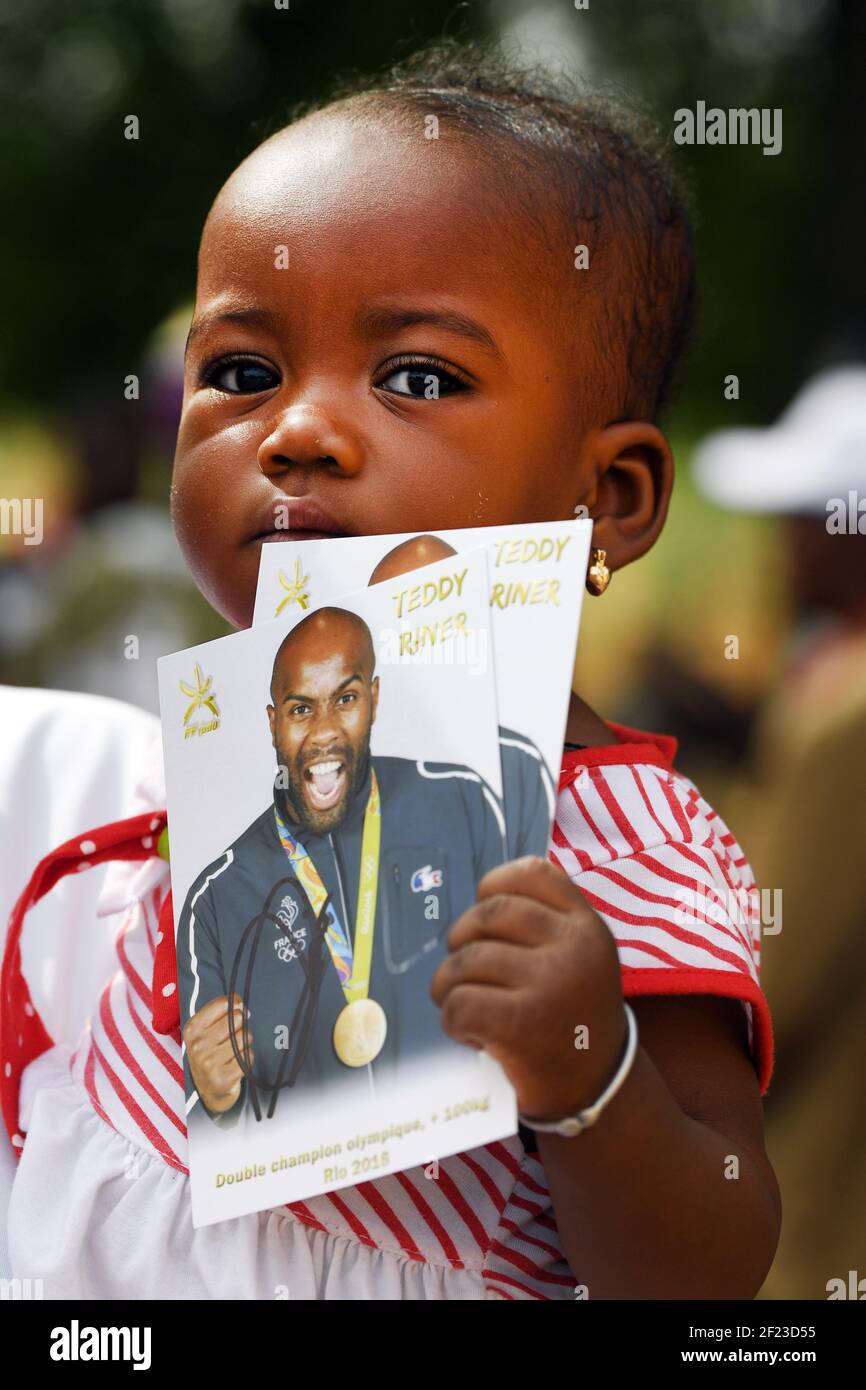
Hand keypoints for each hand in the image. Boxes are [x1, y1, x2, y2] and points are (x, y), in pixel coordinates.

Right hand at [183, 994, 252, 1114]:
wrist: (208, 1091)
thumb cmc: (209, 1054)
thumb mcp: (205, 1030)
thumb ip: (221, 1013)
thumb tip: (241, 1005)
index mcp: (192, 1029)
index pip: (223, 1004)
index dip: (235, 1005)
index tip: (235, 1010)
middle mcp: (198, 1045)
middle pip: (237, 1019)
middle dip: (241, 1026)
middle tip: (233, 1037)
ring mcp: (209, 1063)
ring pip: (245, 1037)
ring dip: (245, 1043)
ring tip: (234, 1051)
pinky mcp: (224, 1078)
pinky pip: (248, 1056)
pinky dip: (247, 1058)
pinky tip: (235, 1064)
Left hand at [430, 856, 626, 1122]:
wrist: (597, 1086)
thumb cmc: (572, 1015)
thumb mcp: (579, 957)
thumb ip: (544, 923)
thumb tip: (479, 904)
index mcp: (587, 925)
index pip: (532, 874)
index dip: (495, 884)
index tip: (485, 911)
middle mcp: (573, 947)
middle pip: (488, 914)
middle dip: (461, 940)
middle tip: (464, 970)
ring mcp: (549, 983)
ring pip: (465, 961)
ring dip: (450, 986)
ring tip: (466, 1006)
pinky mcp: (521, 1023)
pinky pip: (459, 1003)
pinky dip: (452, 1020)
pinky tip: (471, 1033)